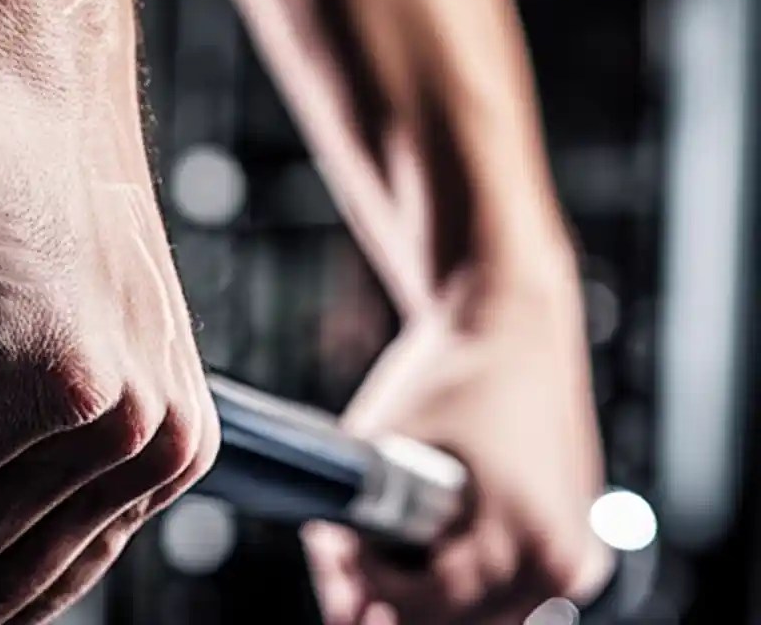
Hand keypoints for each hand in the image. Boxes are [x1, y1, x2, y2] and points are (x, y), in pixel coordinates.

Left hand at [303, 278, 613, 624]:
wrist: (510, 322)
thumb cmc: (451, 374)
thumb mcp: (379, 452)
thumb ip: (354, 540)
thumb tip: (343, 607)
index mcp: (530, 539)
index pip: (434, 607)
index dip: (374, 582)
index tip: (347, 549)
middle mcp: (563, 560)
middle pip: (461, 624)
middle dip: (398, 598)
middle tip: (356, 553)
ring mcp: (575, 557)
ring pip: (484, 618)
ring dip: (431, 599)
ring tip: (388, 546)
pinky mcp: (572, 546)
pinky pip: (507, 596)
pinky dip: (462, 585)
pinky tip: (424, 550)